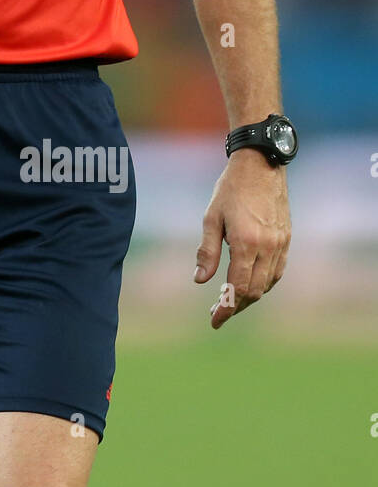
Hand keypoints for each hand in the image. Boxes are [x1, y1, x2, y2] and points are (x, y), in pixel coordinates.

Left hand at [194, 150, 290, 328]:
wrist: (261, 165)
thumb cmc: (231, 189)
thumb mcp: (211, 217)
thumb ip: (207, 251)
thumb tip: (200, 280)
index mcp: (246, 243)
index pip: (237, 288)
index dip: (226, 308)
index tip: (215, 321)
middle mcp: (267, 248)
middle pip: (254, 291)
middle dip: (236, 306)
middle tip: (217, 311)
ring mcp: (280, 244)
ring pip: (267, 284)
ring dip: (250, 296)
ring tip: (230, 300)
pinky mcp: (287, 239)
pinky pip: (277, 271)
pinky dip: (263, 282)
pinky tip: (250, 282)